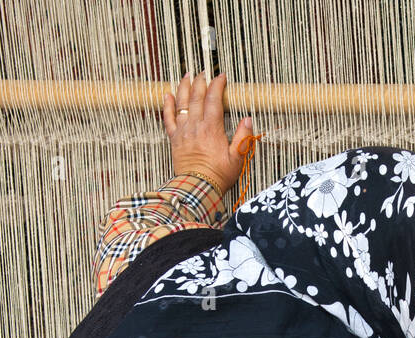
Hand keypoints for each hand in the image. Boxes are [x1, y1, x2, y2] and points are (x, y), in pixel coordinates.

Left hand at [162, 72, 254, 193]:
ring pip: (181, 103)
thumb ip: (242, 137)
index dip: (217, 85)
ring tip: (186, 75)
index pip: (214, 100)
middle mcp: (195, 126)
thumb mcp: (237, 158)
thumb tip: (247, 120)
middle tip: (203, 72)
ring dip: (183, 87)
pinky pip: (168, 118)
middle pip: (196, 97)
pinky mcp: (174, 139)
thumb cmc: (218, 176)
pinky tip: (166, 95)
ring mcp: (183, 131)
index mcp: (212, 129)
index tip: (221, 76)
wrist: (197, 188)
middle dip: (200, 81)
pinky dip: (167, 105)